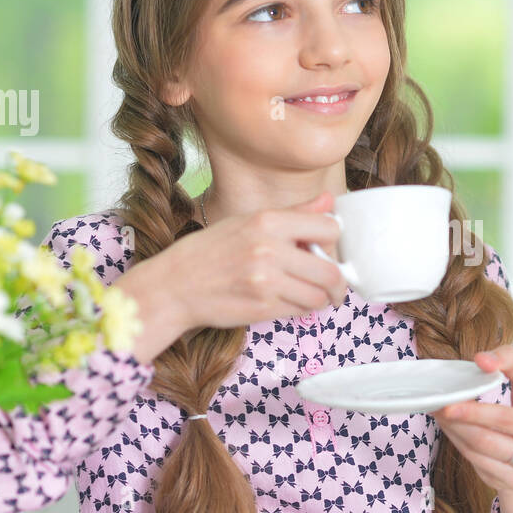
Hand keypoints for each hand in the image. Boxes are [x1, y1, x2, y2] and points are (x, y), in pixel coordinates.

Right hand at [113, 191, 347, 359]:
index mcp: (267, 221)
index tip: (329, 249)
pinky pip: (300, 311)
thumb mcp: (248, 221)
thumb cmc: (211, 251)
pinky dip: (301, 309)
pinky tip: (288, 301)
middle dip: (338, 282)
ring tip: (309, 294)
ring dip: (321, 299)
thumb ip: (294, 214)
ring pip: (318, 296)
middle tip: (335, 286)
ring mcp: (265, 281)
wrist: (174, 286)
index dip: (333, 240)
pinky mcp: (262, 308)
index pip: (328, 228)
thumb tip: (330, 201)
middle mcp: (268, 249)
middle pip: (331, 271)